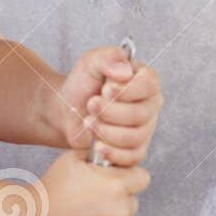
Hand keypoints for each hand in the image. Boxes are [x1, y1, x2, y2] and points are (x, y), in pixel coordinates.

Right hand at [34, 150, 148, 215]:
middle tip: (92, 198)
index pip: (142, 178)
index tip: (114, 180)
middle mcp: (121, 211)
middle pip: (132, 202)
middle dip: (118, 198)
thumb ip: (98, 154)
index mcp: (116, 185)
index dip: (129, 177)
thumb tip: (110, 152)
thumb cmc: (50, 188)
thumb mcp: (72, 158)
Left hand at [54, 47, 161, 165]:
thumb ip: (108, 58)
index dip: (128, 89)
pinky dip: (111, 152)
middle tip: (91, 104)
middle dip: (110, 111)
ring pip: (135, 137)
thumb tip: (125, 71)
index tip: (105, 88)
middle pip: (141, 114)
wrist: (65, 111)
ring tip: (89, 121)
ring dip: (106, 130)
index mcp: (145, 81)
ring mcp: (144, 130)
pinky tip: (97, 144)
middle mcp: (150, 105)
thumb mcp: (91, 62)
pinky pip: (132, 157)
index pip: (150, 84)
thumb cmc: (82, 85)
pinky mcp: (134, 151)